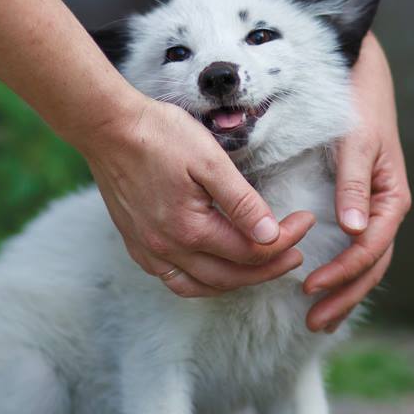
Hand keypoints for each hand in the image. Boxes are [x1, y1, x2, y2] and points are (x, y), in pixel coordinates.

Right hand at [85, 94, 314, 296]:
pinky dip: (203, 281)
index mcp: (190, 228)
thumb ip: (242, 201)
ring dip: (237, 281)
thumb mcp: (210, 160)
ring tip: (263, 266)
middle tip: (296, 251)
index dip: (285, 239)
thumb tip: (271, 235)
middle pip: (231, 276)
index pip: (251, 250)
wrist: (108, 128)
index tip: (306, 220)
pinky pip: (175, 279)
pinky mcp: (137, 245)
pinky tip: (217, 268)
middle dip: (270, 267)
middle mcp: (167, 248)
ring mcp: (149, 250)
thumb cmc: (160, 135)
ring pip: (202, 286)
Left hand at [304, 36, 410, 330]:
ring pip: (366, 264)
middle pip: (372, 266)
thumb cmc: (358, 106)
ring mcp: (374, 211)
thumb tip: (354, 229)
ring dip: (344, 293)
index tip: (310, 287)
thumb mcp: (357, 143)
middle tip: (313, 322)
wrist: (359, 76)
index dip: (343, 271)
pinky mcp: (358, 208)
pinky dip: (341, 274)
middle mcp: (386, 210)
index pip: (370, 247)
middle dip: (345, 296)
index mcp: (392, 198)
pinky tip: (322, 292)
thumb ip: (354, 184)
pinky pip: (354, 250)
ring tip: (317, 320)